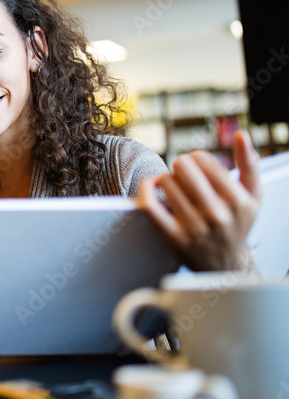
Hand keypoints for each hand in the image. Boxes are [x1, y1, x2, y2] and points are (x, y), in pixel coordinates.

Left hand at [139, 130, 260, 270]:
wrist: (224, 264)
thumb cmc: (237, 223)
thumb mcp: (252, 196)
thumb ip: (250, 164)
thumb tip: (242, 134)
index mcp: (239, 201)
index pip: (203, 160)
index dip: (195, 158)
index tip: (196, 165)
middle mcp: (218, 215)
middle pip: (182, 168)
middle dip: (180, 166)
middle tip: (183, 174)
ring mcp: (194, 228)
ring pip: (166, 182)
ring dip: (165, 179)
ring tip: (173, 185)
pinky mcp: (173, 238)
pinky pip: (149, 205)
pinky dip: (145, 189)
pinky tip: (152, 186)